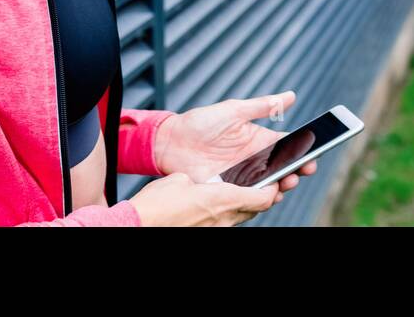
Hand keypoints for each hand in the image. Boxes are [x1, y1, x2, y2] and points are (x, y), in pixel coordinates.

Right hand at [128, 173, 278, 226]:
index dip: (273, 189)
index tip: (276, 182)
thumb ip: (199, 180)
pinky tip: (215, 207)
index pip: (263, 198)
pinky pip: (222, 224)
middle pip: (254, 210)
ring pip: (238, 218)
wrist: (137, 225)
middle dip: (261, 198)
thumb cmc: (157, 204)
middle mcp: (224, 219)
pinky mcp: (204, 233)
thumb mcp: (181, 180)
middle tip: (263, 187)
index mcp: (223, 200)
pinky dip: (225, 214)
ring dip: (242, 207)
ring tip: (237, 194)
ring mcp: (215, 230)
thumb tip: (200, 184)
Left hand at [154, 90, 317, 197]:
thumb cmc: (201, 123)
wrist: (171, 142)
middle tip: (304, 169)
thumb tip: (291, 95)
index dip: (303, 150)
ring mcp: (244, 176)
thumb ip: (263, 106)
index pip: (288, 147)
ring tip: (287, 181)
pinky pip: (251, 196)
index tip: (315, 153)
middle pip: (284, 168)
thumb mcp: (234, 110)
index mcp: (259, 140)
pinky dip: (262, 197)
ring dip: (282, 184)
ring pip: (271, 184)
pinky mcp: (231, 189)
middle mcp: (255, 159)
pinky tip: (269, 194)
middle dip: (298, 170)